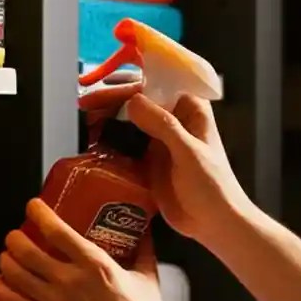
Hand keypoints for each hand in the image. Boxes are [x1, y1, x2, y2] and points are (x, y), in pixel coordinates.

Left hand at [0, 199, 181, 300]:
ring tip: (5, 257)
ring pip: (15, 274)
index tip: (33, 207)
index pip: (57, 230)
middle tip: (15, 236)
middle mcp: (70, 281)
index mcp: (95, 264)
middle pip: (27, 250)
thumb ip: (143, 250)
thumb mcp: (147, 278)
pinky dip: (1, 290)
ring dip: (5, 261)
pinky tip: (0, 285)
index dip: (39, 213)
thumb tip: (144, 230)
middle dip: (15, 238)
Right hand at [80, 82, 254, 248]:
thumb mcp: (188, 152)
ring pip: (127, 121)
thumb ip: (163, 125)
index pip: (158, 82)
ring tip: (86, 121)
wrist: (214, 223)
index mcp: (190, 110)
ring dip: (107, 119)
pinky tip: (93, 143)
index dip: (132, 77)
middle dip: (111, 99)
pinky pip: (123, 145)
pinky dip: (108, 143)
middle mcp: (173, 121)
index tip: (106, 79)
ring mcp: (158, 141)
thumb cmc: (214, 187)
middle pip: (137, 100)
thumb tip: (133, 102)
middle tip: (86, 103)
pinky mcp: (146, 161)